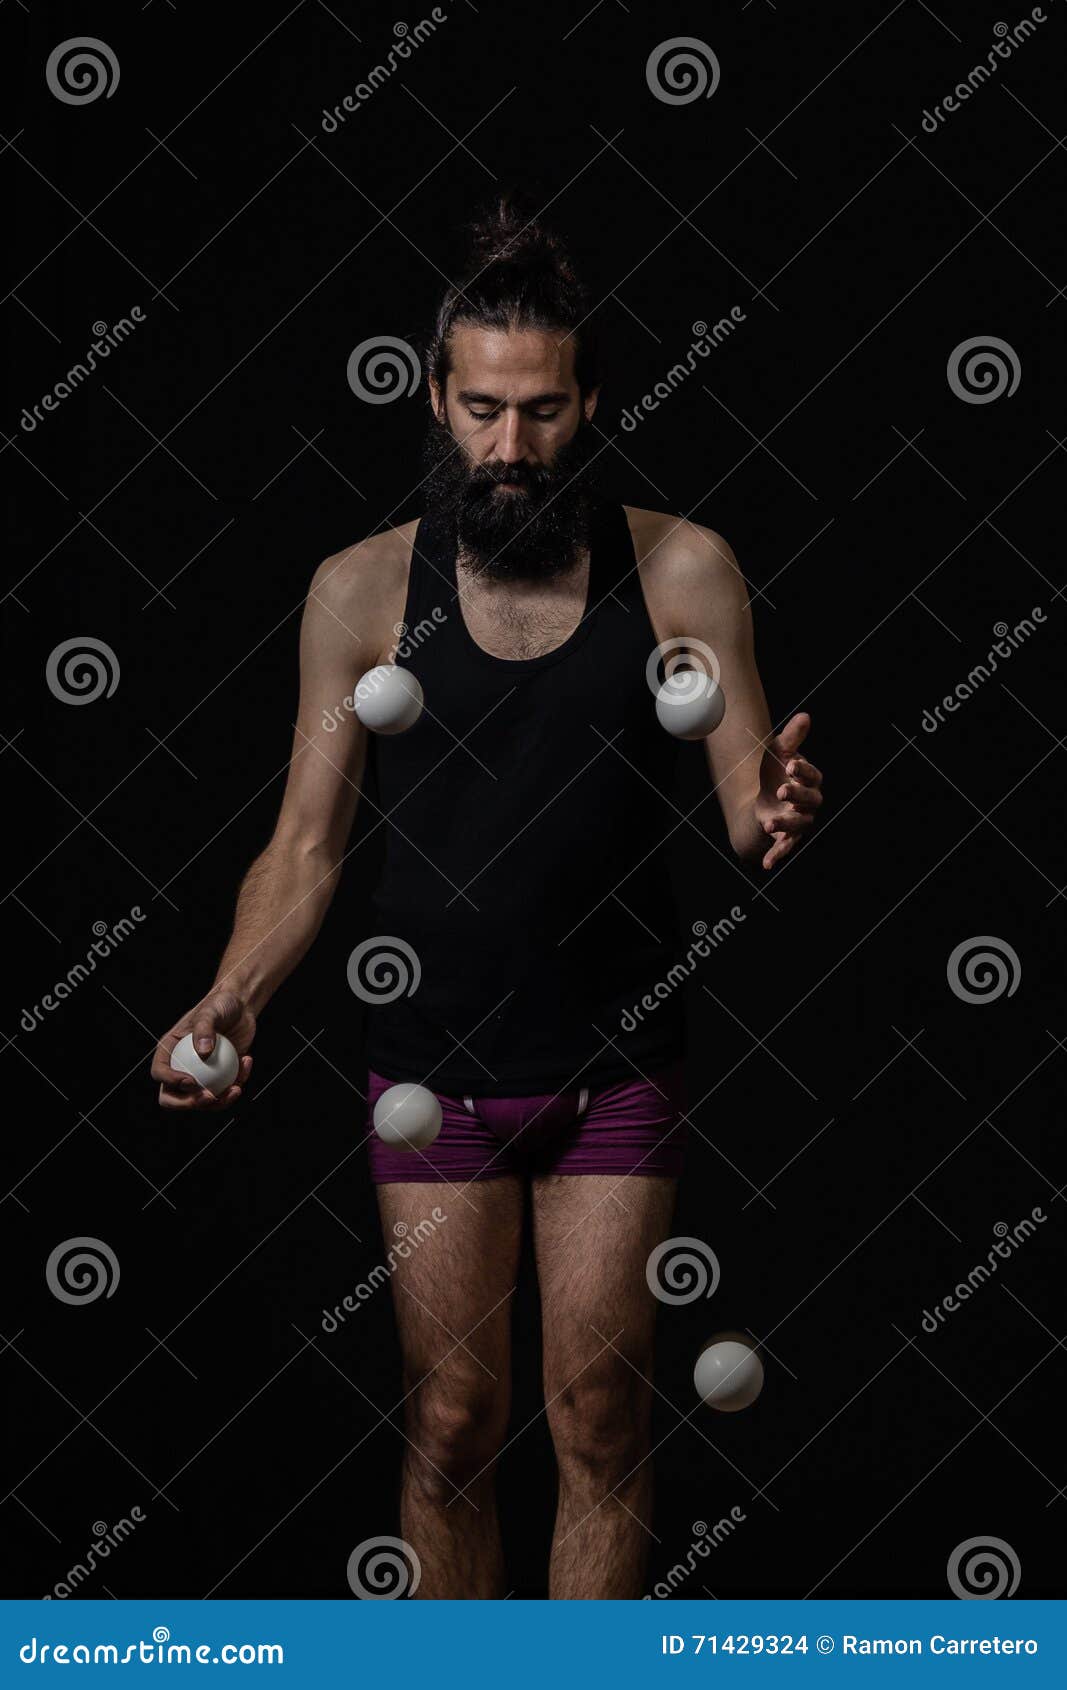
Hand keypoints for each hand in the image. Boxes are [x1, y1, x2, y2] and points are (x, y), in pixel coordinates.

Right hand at [151, 988, 255, 1111]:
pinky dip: (236, 1085)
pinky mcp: (219, 1079)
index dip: (171, 1082)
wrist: (240, 1007)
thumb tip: (203, 1053)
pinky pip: (223, 1093)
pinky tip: (247, 1062)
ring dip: (218, 1102)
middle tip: (209, 1096)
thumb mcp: (210, 1011)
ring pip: (200, 1102)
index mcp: (169, 1051)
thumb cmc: (219, 1005)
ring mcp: (199, 1076)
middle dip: (188, 1104)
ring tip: (237, 1088)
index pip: (159, 1073)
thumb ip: (204, 1028)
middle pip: (172, 1097)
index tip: (192, 1081)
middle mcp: (179, 1067)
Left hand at [754, 712, 822, 869]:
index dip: (804, 771)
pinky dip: (777, 855)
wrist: (761, 798)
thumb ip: (792, 738)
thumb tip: (805, 715)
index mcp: (810, 780)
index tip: (791, 765)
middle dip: (797, 795)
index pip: (813, 776)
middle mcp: (809, 803)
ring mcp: (799, 821)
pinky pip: (785, 847)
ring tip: (768, 821)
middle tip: (781, 790)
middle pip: (810, 800)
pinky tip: (767, 864)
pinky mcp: (787, 837)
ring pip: (798, 825)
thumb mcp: (778, 753)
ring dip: (785, 823)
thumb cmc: (775, 772)